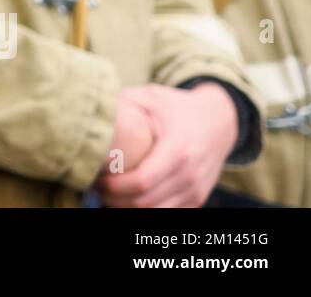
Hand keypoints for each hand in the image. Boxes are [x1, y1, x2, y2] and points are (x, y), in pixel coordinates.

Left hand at [96, 82, 237, 207]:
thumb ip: (123, 102)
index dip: (115, 186)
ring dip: (127, 207)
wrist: (219, 120)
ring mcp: (195, 190)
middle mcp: (190, 174)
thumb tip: (91, 109)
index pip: (142, 181)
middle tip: (98, 186)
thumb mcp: (151, 96)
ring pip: (155, 213)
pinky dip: (145, 210)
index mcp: (178, 149)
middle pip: (145, 202)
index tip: (98, 177)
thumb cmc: (177, 107)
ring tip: (110, 192)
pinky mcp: (197, 199)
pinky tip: (129, 197)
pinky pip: (167, 214)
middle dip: (115, 199)